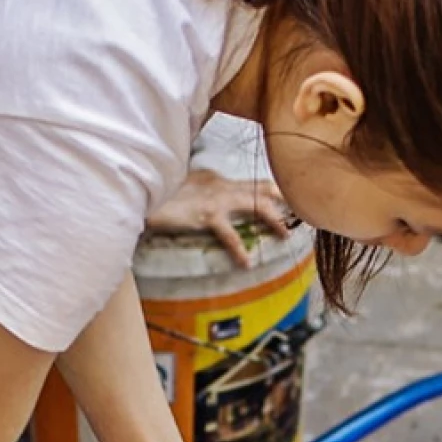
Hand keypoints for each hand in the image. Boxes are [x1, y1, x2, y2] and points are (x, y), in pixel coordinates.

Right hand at [146, 169, 295, 266]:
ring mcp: (216, 198)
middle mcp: (220, 184)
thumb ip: (198, 195)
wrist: (140, 191)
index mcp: (215, 179)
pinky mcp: (207, 214)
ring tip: (285, 236)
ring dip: (275, 220)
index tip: (287, 201)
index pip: (249, 183)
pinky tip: (247, 263)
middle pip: (261, 188)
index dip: (271, 192)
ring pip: (257, 205)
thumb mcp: (181, 189)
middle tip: (302, 214)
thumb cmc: (156, 195)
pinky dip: (241, 249)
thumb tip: (205, 208)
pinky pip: (231, 235)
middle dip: (284, 199)